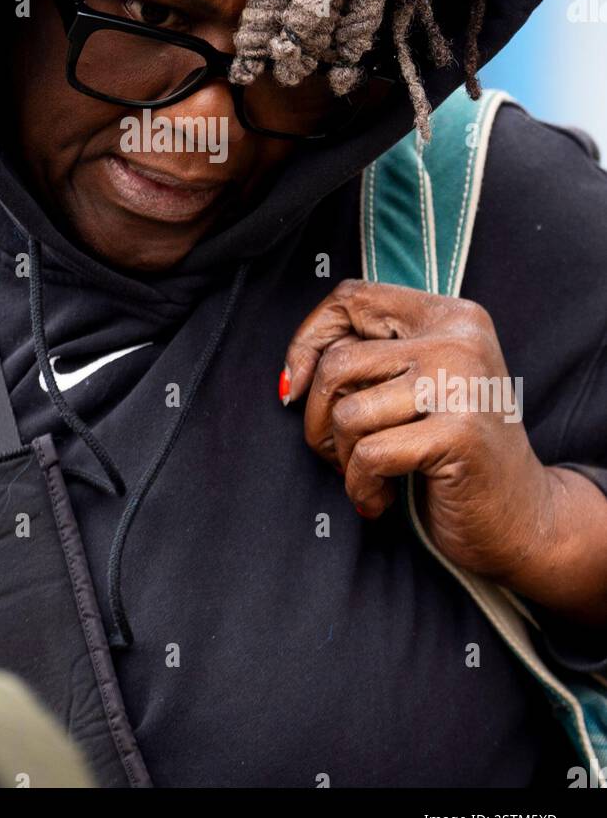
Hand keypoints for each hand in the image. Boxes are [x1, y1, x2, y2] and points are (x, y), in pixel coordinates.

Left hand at [282, 278, 552, 582]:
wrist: (523, 518)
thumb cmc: (453, 453)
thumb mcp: (418, 386)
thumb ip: (370, 360)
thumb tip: (293, 374)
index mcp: (449, 315)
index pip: (350, 298)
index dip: (307, 341)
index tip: (296, 388)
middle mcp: (459, 339)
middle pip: (338, 362)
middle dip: (316, 418)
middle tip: (336, 452)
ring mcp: (462, 384)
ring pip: (348, 412)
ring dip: (342, 459)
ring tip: (367, 477)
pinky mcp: (460, 434)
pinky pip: (370, 455)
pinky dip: (361, 487)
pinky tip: (381, 499)